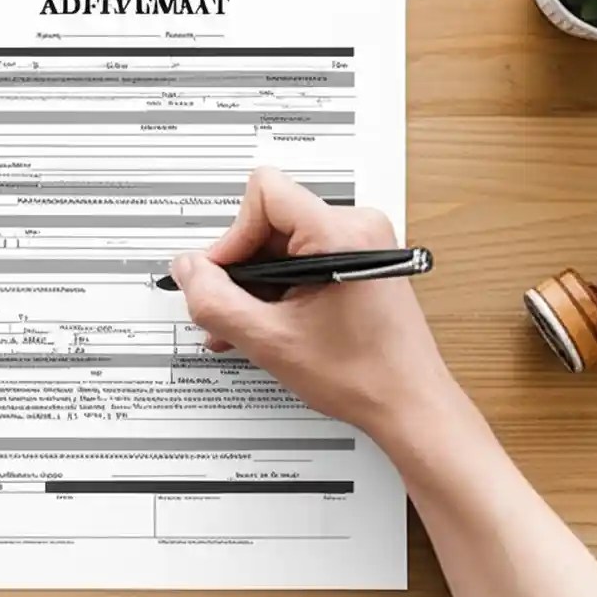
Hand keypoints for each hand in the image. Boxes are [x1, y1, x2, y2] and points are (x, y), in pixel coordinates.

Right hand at [171, 167, 453, 432]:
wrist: (408, 403)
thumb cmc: (365, 375)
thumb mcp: (269, 341)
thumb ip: (215, 301)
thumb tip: (188, 270)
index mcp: (341, 234)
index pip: (264, 192)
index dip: (233, 235)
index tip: (223, 275)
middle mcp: (357, 227)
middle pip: (270, 218)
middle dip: (241, 267)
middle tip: (230, 308)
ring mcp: (362, 244)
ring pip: (283, 242)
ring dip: (257, 283)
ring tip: (246, 325)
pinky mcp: (360, 261)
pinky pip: (303, 257)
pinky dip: (279, 287)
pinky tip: (267, 322)